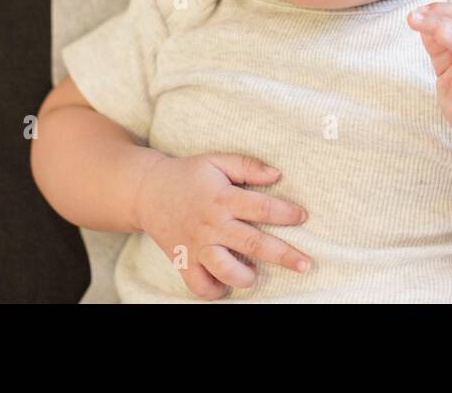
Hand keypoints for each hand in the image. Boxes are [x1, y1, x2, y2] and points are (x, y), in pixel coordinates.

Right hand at [134, 151, 310, 299]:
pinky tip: (226, 284)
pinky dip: (215, 291)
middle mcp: (212, 225)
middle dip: (283, 254)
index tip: (303, 217)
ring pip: (225, 270)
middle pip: (252, 243)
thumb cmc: (188, 174)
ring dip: (245, 277)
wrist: (146, 191)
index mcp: (222, 198)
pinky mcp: (183, 262)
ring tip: (255, 275)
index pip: (261, 207)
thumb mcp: (217, 161)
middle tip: (306, 264)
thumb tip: (278, 174)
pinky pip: (200, 286)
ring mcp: (196, 246)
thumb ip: (248, 166)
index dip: (286, 213)